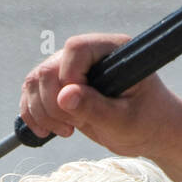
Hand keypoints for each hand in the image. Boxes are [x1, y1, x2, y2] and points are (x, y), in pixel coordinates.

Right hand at [18, 33, 181, 156]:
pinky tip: (46, 132)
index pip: (75, 49)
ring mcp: (71, 69)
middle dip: (52, 104)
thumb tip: (64, 96)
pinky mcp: (60, 86)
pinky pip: (31, 94)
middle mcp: (89, 54)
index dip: (69, 79)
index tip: (79, 110)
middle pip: (49, 68)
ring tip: (66, 130)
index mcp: (113, 50)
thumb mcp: (124, 121)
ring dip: (41, 112)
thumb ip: (96, 107)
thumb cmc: (147, 122)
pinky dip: (32, 115)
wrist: (150, 132)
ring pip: (35, 81)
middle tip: (73, 127)